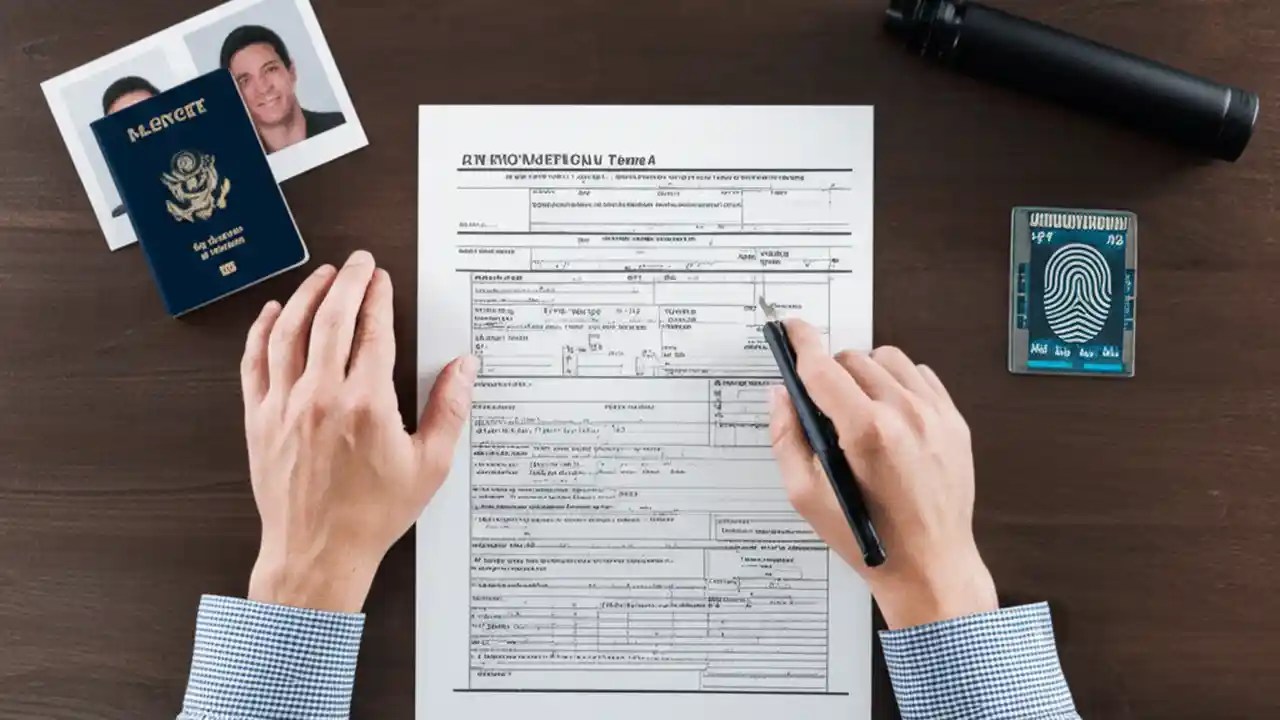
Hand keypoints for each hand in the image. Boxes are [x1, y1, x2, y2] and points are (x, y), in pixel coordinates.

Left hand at [239, 250, 475, 612]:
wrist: (317, 554)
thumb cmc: (373, 516)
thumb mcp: (429, 466)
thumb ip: (449, 410)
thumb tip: (465, 369)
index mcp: (367, 405)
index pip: (373, 332)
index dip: (379, 298)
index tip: (382, 281)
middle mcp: (322, 398)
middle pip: (331, 319)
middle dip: (347, 282)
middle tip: (357, 263)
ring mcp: (285, 406)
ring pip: (289, 332)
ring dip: (305, 296)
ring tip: (320, 276)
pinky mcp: (259, 421)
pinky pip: (254, 363)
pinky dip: (261, 332)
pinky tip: (271, 314)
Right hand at [768, 320, 996, 628]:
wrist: (931, 565)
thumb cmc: (870, 539)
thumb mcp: (807, 497)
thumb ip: (787, 439)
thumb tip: (781, 397)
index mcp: (865, 432)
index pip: (823, 367)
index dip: (801, 342)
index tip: (791, 329)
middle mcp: (904, 415)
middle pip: (852, 359)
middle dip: (830, 374)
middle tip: (823, 405)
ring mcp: (934, 416)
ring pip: (887, 359)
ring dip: (865, 374)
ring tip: (858, 409)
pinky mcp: (954, 422)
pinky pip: (921, 375)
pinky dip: (899, 384)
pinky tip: (889, 414)